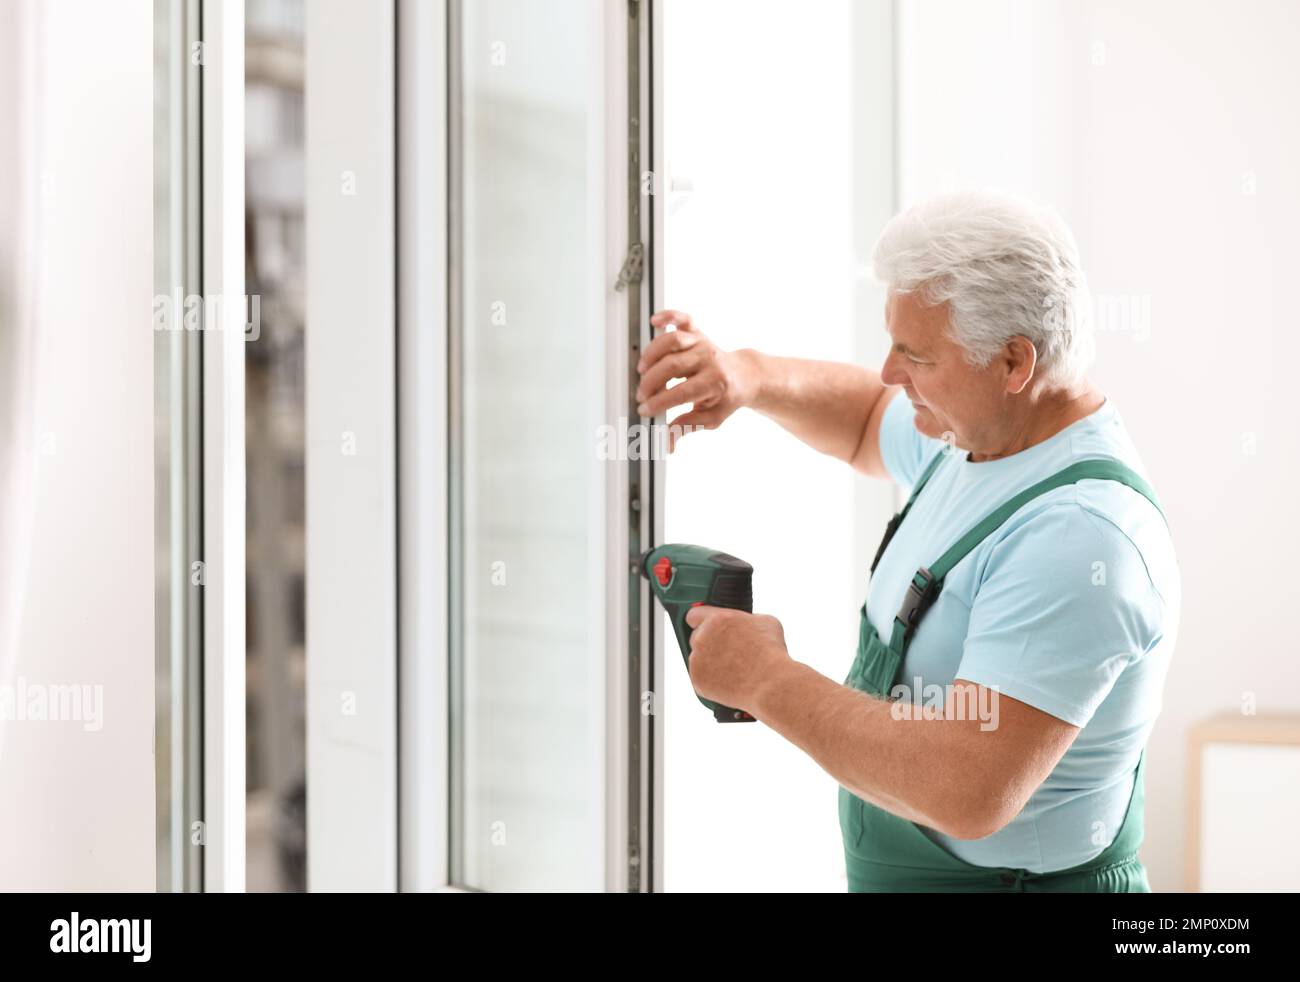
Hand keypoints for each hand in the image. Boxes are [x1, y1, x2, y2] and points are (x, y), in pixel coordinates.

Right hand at [635, 309, 757, 451]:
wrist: (745, 376)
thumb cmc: (726, 397)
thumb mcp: (711, 419)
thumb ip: (686, 427)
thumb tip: (667, 443)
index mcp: (715, 383)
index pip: (681, 393)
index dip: (659, 403)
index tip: (645, 410)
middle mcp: (709, 359)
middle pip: (672, 366)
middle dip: (651, 383)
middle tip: (641, 395)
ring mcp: (703, 343)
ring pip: (672, 341)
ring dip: (651, 354)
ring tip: (642, 370)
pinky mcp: (698, 332)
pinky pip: (684, 318)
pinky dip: (669, 316)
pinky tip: (655, 321)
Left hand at [683, 605, 792, 713]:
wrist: (770, 683)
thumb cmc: (771, 652)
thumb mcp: (764, 622)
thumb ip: (746, 619)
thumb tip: (744, 623)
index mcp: (717, 619)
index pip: (694, 614)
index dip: (702, 621)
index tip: (707, 627)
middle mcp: (702, 637)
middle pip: (696, 637)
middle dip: (709, 643)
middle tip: (727, 652)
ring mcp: (697, 659)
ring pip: (698, 658)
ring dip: (709, 661)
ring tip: (732, 669)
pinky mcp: (697, 679)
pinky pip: (700, 677)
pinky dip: (710, 679)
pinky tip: (728, 681)